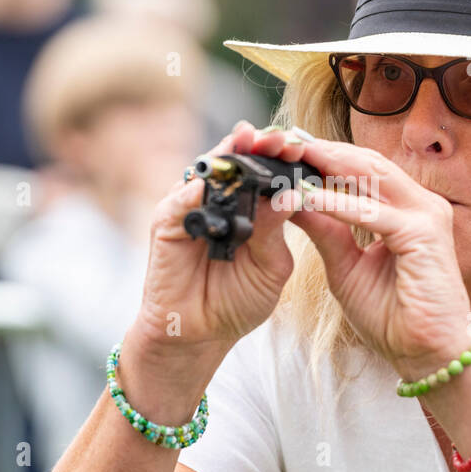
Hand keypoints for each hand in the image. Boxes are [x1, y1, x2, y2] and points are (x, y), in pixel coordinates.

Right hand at [131, 121, 301, 352]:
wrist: (200, 334)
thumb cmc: (238, 299)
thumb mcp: (270, 266)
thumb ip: (274, 231)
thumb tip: (291, 194)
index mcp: (250, 206)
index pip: (266, 171)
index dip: (283, 157)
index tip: (303, 147)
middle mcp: (220, 199)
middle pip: (237, 161)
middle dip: (257, 144)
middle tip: (278, 137)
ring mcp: (191, 207)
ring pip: (208, 172)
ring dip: (227, 156)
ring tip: (247, 143)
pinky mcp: (166, 224)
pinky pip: (179, 201)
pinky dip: (194, 191)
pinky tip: (210, 184)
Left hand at [285, 138, 470, 380]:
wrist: (426, 355)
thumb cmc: (393, 317)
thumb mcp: (345, 266)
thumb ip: (325, 230)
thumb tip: (293, 199)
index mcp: (406, 208)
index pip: (361, 170)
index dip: (323, 158)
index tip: (285, 151)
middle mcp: (420, 204)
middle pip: (366, 163)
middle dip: (322, 152)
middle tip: (281, 143)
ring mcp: (427, 214)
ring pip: (370, 176)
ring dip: (327, 166)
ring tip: (289, 158)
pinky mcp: (425, 233)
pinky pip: (373, 212)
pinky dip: (337, 204)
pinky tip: (307, 198)